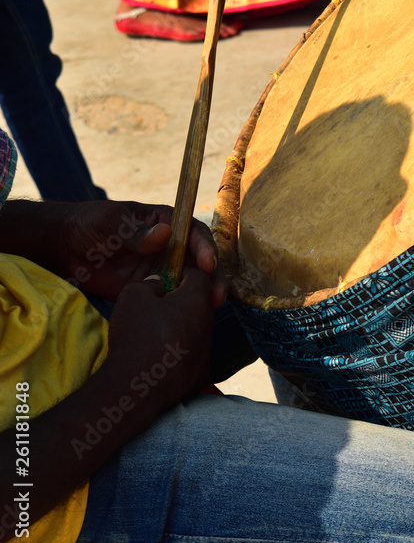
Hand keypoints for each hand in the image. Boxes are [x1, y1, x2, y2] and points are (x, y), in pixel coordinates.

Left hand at [57, 201, 223, 304]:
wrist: (65, 247)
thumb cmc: (91, 224)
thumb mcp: (112, 223)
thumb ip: (136, 233)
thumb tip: (165, 235)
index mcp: (166, 223)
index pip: (193, 234)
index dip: (205, 248)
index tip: (208, 264)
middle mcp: (170, 246)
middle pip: (200, 260)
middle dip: (213, 277)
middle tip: (218, 296)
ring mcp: (162, 269)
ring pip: (191, 282)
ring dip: (204, 294)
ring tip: (211, 309)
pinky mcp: (151, 290)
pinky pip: (172, 299)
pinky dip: (183, 308)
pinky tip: (190, 319)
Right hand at [105, 267, 213, 412]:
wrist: (134, 385)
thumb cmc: (135, 335)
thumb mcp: (133, 296)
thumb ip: (150, 284)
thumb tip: (159, 285)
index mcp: (194, 301)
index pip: (200, 277)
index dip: (186, 275)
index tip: (173, 279)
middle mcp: (207, 324)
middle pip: (201, 306)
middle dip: (186, 304)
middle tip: (163, 309)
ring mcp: (207, 352)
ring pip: (199, 332)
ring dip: (185, 330)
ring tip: (160, 337)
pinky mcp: (202, 375)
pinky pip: (196, 358)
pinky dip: (183, 356)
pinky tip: (163, 361)